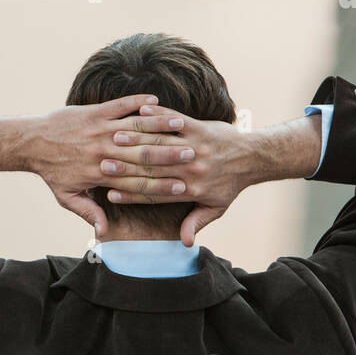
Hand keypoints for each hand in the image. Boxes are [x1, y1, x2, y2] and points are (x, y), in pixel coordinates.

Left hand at [20, 97, 210, 236]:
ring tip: (182, 128)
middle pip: (143, 155)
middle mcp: (103, 151)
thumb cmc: (51, 171)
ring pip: (136, 128)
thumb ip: (88, 213)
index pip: (138, 182)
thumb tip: (103, 233)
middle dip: (170, 155)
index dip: (163, 184)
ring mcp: (100, 129)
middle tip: (195, 155)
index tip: (186, 186)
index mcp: (100, 175)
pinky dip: (138, 102)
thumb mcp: (67, 197)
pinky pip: (121, 105)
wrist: (32, 142)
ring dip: (160, 126)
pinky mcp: (95, 111)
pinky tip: (154, 101)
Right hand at [104, 106, 262, 245]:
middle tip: (102, 164)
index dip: (131, 195)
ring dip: (135, 138)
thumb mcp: (216, 207)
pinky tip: (139, 111)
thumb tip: (185, 242)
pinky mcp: (199, 128)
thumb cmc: (231, 183)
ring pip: (160, 143)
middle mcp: (191, 169)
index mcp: (191, 190)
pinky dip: (157, 115)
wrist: (253, 156)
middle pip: (152, 168)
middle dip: (126, 166)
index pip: (155, 194)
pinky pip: (174, 120)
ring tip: (114, 137)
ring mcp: (195, 146)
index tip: (109, 194)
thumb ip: (196, 222)